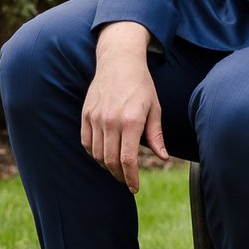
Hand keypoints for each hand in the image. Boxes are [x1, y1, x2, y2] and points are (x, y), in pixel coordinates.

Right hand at [81, 22, 165, 192]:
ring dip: (106, 166)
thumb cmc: (141, 85)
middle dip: (120, 176)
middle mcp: (111, 121)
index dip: (131, 178)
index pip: (128, 159)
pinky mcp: (86, 114)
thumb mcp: (154, 108)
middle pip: (111, 161)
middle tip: (126, 181)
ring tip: (116, 169)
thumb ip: (156, 135)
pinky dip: (94, 154)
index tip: (134, 187)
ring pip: (97, 154)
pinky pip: (86, 143)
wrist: (119, 61)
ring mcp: (96, 117)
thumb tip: (163, 157)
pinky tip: (103, 155)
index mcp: (131, 121)